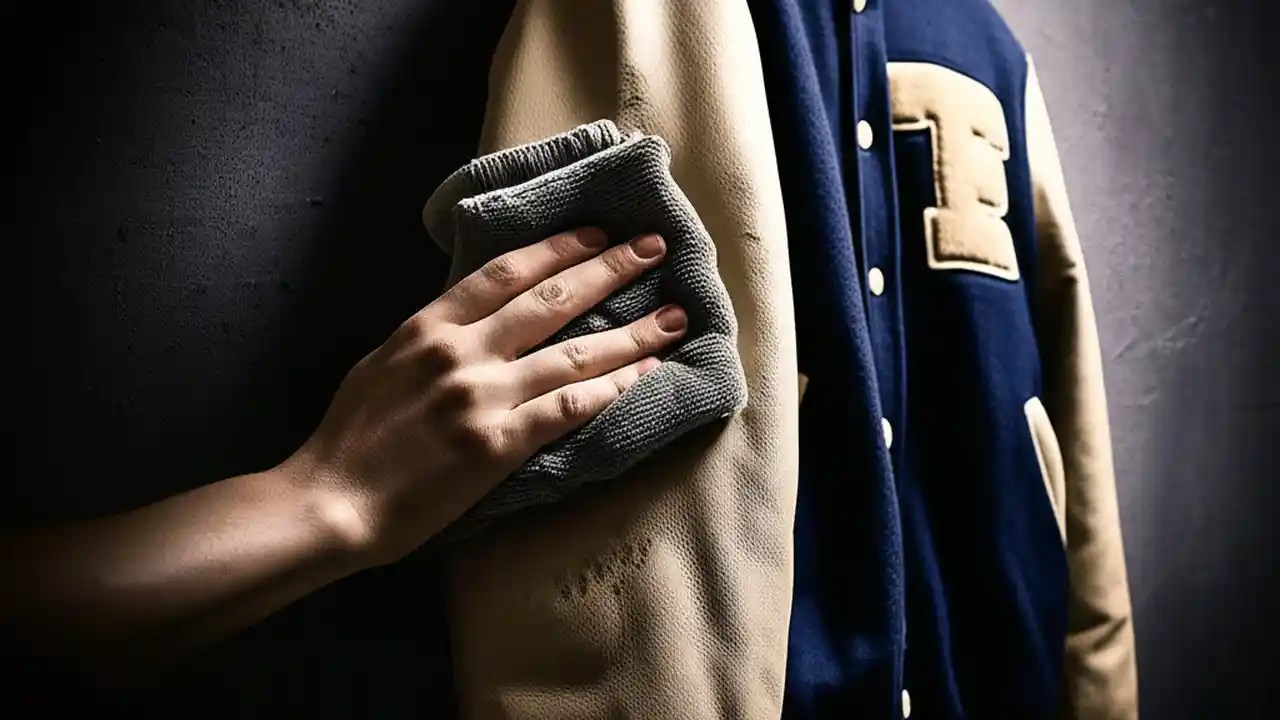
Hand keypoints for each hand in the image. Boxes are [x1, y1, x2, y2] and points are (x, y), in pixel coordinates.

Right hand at [283, 227, 685, 565]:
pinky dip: (611, 389)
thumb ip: (433, 336)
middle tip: (653, 249)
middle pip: (552, 299)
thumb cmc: (349, 437)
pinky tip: (644, 376)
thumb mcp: (382, 362)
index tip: (597, 233)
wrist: (330, 501)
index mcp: (429, 325)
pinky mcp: (498, 444)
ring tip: (671, 318)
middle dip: (609, 270)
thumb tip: (477, 317)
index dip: (559, 248)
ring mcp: (482, 396)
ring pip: (574, 353)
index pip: (506, 272)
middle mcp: (461, 351)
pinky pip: (569, 408)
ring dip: (631, 333)